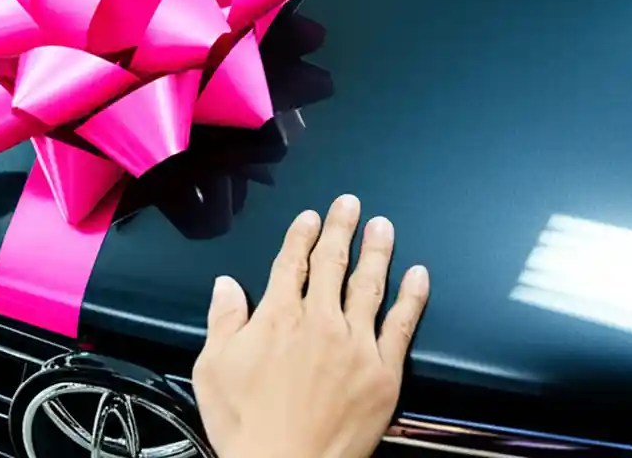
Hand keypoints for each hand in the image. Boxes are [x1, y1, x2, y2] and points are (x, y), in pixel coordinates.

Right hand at [192, 195, 429, 457]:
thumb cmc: (247, 427)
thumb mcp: (213, 368)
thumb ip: (223, 321)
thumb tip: (226, 285)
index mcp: (279, 317)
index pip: (293, 263)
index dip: (301, 235)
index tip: (311, 217)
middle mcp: (321, 322)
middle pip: (333, 263)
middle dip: (341, 229)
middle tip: (350, 205)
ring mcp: (356, 345)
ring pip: (370, 284)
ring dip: (377, 251)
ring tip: (383, 226)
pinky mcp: (383, 372)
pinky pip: (403, 324)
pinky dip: (412, 296)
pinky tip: (418, 275)